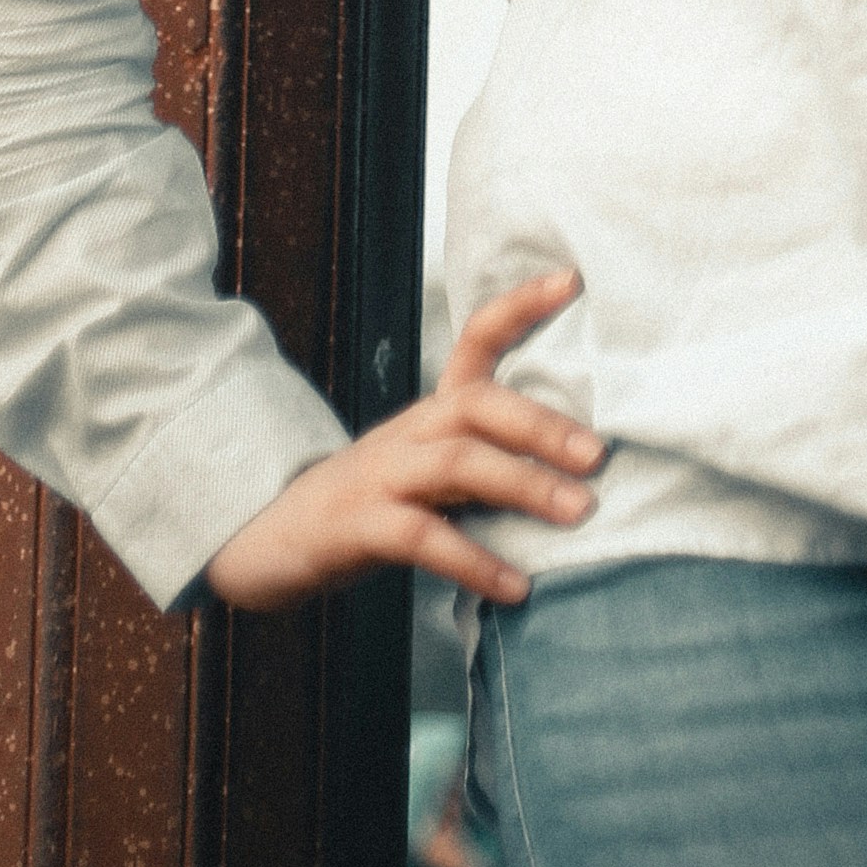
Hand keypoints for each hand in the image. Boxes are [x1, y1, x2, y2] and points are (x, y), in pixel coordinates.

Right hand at [204, 268, 602, 612]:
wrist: (269, 541)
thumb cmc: (371, 505)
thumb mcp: (428, 472)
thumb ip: (486, 462)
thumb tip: (575, 475)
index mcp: (429, 414)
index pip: (474, 342)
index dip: (519, 307)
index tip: (569, 279)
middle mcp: (408, 432)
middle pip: (476, 403)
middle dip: (542, 424)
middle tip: (598, 455)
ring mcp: (380, 476)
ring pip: (456, 463)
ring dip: (523, 486)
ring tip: (577, 513)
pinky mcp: (359, 526)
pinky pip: (422, 539)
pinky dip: (473, 561)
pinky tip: (515, 587)